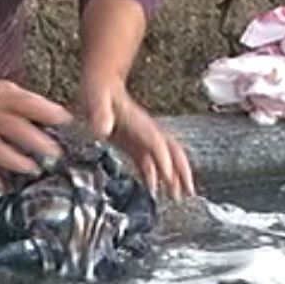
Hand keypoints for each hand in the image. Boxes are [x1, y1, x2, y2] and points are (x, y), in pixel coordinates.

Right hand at [0, 73, 72, 190]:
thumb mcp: (3, 89)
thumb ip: (26, 104)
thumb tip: (56, 119)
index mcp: (1, 96)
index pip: (28, 103)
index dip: (48, 112)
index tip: (65, 122)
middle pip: (16, 128)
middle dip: (37, 142)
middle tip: (55, 153)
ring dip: (16, 161)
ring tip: (31, 169)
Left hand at [82, 82, 195, 198]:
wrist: (101, 85)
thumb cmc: (99, 92)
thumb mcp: (96, 100)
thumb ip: (100, 113)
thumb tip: (103, 129)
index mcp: (140, 123)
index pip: (157, 143)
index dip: (164, 160)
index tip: (169, 178)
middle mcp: (147, 131)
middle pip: (173, 151)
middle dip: (182, 171)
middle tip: (188, 193)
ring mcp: (142, 138)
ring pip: (165, 159)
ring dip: (173, 178)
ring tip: (177, 198)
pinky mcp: (134, 144)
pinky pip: (149, 162)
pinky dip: (154, 177)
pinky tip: (153, 192)